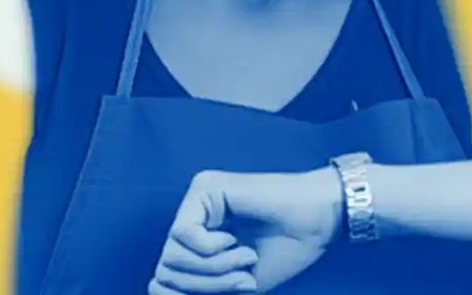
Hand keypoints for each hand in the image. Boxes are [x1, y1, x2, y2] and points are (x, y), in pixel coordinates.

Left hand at [151, 168, 343, 293]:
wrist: (317, 222)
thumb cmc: (285, 249)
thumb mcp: (235, 284)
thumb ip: (202, 290)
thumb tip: (154, 290)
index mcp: (200, 239)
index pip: (166, 276)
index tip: (229, 294)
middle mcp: (193, 216)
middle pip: (167, 267)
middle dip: (204, 285)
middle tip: (243, 280)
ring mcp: (197, 199)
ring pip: (173, 253)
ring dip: (212, 269)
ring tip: (245, 260)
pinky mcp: (206, 187)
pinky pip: (184, 233)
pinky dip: (210, 250)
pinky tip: (235, 241)